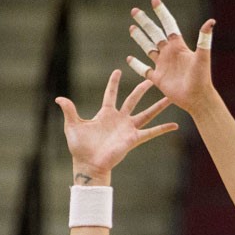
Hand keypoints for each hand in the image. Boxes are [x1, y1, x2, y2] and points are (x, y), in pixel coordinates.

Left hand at [55, 68, 176, 184]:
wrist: (89, 164)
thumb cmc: (80, 148)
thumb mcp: (73, 126)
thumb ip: (69, 110)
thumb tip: (59, 98)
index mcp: (105, 114)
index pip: (111, 94)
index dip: (114, 82)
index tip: (118, 70)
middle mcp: (119, 119)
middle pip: (133, 99)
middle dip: (141, 89)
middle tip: (151, 78)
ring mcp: (128, 128)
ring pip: (146, 113)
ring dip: (158, 106)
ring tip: (170, 98)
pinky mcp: (134, 139)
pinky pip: (151, 132)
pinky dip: (163, 129)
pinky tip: (175, 126)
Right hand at [124, 0, 216, 116]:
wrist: (197, 98)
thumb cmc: (202, 78)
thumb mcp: (203, 56)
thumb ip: (204, 39)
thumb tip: (211, 21)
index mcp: (179, 46)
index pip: (168, 25)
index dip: (161, 12)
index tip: (154, 0)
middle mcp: (169, 53)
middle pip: (154, 33)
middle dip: (145, 22)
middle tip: (134, 11)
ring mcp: (163, 65)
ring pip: (148, 48)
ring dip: (140, 38)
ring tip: (131, 28)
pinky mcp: (158, 78)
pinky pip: (144, 70)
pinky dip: (136, 65)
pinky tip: (129, 58)